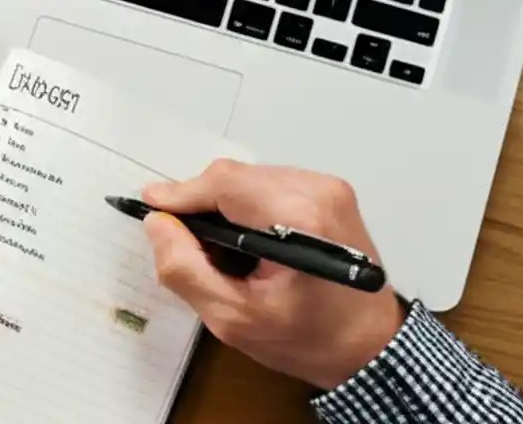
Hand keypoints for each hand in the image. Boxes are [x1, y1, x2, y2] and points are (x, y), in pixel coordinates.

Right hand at [143, 160, 405, 390]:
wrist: (371, 345)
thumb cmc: (308, 339)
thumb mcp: (235, 319)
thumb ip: (187, 269)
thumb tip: (158, 224)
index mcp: (299, 217)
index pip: (224, 183)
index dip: (182, 193)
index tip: (151, 206)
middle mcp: (317, 190)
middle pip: (236, 176)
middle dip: (203, 203)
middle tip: (188, 244)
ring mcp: (328, 187)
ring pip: (251, 177)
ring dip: (226, 205)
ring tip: (223, 249)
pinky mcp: (331, 191)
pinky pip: (272, 183)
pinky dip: (249, 206)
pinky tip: (250, 241)